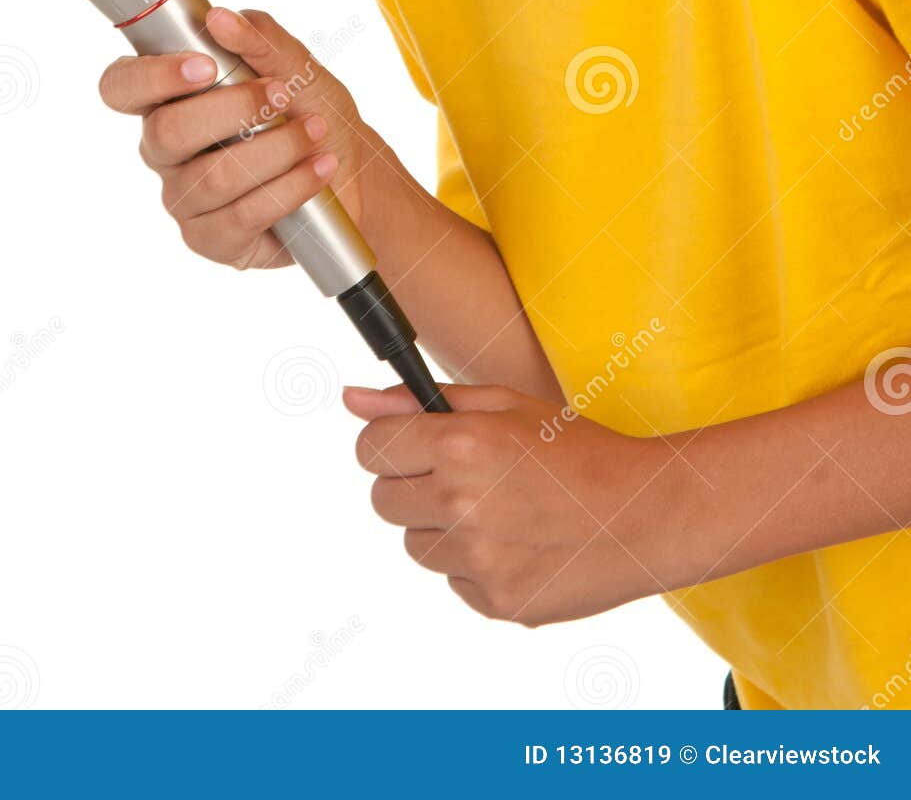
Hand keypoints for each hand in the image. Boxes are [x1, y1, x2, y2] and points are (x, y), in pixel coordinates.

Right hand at [97, 6, 411, 272]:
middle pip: (166, 133)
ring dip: (276, 149)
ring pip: (212, 178)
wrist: (353, 172)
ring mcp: (185, 198)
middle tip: (281, 94)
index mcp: (167, 99)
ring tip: (315, 133)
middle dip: (233, 109)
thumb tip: (219, 18)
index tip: (205, 66)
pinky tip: (317, 169)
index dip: (151, 76)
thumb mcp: (295, 64)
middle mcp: (165, 150)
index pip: (120, 86)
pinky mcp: (211, 238)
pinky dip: (289, 187)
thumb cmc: (309, 112)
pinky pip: (240, 217)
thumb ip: (258, 38)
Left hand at [344, 380, 683, 625]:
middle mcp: (461, 504)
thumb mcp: (501, 405)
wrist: (649, 513)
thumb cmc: (576, 450)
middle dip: (412, 487)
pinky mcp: (498, 603)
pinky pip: (454, 582)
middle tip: (464, 478)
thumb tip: (350, 398)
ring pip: (416, 545)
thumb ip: (418, 401)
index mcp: (458, 445)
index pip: (369, 449)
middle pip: (383, 501)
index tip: (412, 446)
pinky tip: (520, 544)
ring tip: (500, 511)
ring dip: (443, 530)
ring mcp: (479, 560)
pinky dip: (476, 568)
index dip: (389, 445)